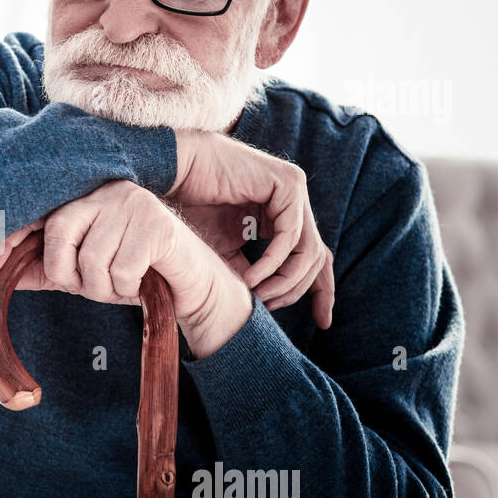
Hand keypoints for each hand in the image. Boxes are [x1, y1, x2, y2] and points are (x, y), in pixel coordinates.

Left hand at [0, 181, 251, 357]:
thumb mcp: (82, 275)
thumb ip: (43, 269)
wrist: (191, 287)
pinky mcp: (157, 225)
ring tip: (123, 283)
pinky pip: (121, 271)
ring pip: (91, 261)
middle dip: (69, 275)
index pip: (39, 213)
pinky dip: (127, 288)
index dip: (10, 236)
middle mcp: (107, 192)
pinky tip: (142, 280)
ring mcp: (134, 204)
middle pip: (59, 235)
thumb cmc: (133, 276)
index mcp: (85, 199)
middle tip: (92, 286)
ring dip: (103, 288)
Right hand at [170, 131, 334, 328]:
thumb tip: (266, 304)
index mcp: (282, 217)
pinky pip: (291, 235)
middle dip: (296, 292)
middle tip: (267, 310)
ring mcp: (294, 191)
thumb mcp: (225, 251)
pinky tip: (251, 279)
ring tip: (256, 298)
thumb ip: (251, 272)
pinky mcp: (288, 184)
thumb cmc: (191, 209)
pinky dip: (273, 263)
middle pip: (316, 259)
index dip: (321, 291)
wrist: (173, 175)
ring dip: (284, 282)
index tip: (324, 322)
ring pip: (310, 251)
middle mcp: (293, 204)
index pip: (314, 257)